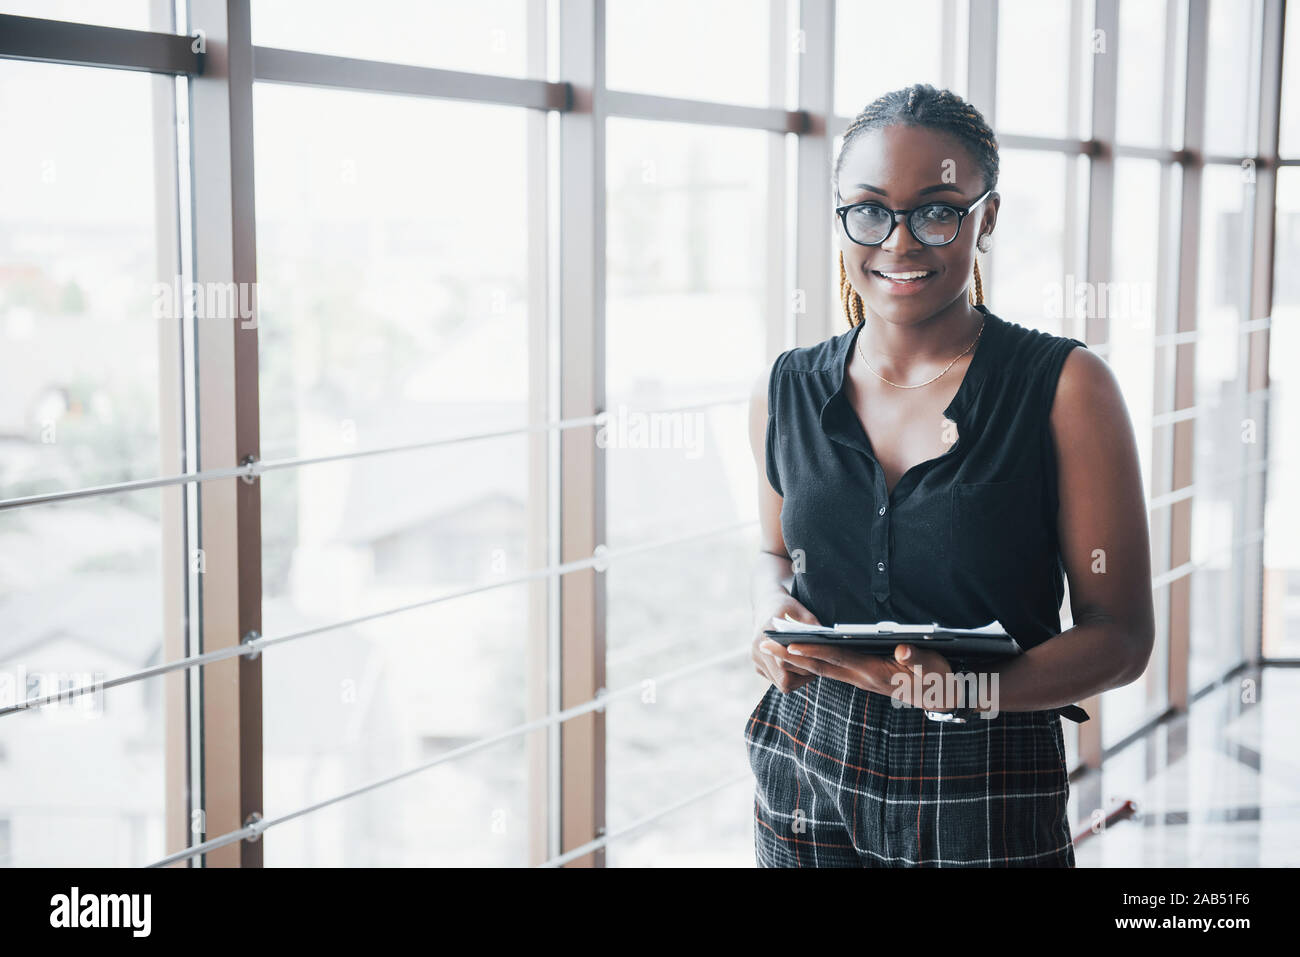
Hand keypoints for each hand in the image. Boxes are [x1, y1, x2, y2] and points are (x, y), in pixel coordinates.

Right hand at [751, 591, 820, 693]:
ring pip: (782, 684)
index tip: (820, 661)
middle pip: (784, 678)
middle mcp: (757, 650)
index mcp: (765, 634)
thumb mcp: (803, 614)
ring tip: (812, 666)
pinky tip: (801, 665)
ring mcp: (756, 660)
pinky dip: (792, 677)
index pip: (784, 661)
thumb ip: (814, 630)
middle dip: (804, 675)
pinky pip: (778, 681)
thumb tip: (831, 646)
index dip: (804, 664)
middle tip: (820, 666)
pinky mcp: (758, 667)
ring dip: (799, 679)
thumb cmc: (788, 609)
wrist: (766, 605)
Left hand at [782, 641, 957, 710]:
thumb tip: (904, 648)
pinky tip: (798, 653)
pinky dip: (810, 661)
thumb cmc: (938, 678)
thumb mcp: (934, 667)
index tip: (789, 645)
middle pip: (819, 666)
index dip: (813, 651)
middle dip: (790, 655)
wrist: (943, 697)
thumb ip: (919, 658)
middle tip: (763, 645)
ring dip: (795, 658)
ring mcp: (859, 679)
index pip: (838, 659)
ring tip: (772, 646)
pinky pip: (829, 670)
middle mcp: (861, 678)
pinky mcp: (862, 677)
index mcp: (875, 672)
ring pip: (821, 669)